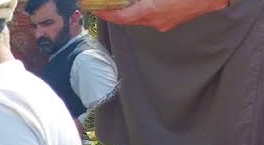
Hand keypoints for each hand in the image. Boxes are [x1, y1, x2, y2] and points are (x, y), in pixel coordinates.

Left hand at [95, 0, 225, 30]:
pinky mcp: (171, 21)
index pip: (120, 15)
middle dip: (112, 10)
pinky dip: (139, 10)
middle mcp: (155, 20)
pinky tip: (138, 2)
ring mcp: (164, 23)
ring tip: (116, 2)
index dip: (104, 12)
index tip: (92, 6)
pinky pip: (150, 16)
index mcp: (151, 10)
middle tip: (99, 3)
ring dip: (126, 10)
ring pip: (138, 18)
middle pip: (127, 18)